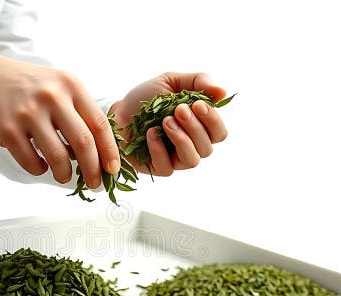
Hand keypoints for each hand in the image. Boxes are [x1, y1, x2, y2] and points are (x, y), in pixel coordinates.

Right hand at [0, 44, 119, 188]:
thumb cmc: (25, 86)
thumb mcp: (57, 85)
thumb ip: (78, 110)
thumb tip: (99, 150)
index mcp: (70, 85)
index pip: (99, 123)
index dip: (110, 151)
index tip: (113, 169)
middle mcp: (51, 96)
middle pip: (83, 142)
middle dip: (93, 169)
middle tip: (95, 183)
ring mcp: (28, 112)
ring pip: (58, 156)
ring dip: (65, 174)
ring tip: (64, 176)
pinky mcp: (7, 129)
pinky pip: (32, 162)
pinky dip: (40, 170)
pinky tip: (40, 165)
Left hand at [109, 72, 228, 176]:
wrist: (118, 110)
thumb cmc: (147, 98)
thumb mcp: (172, 82)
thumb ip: (198, 82)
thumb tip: (222, 92)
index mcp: (200, 127)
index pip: (219, 133)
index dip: (213, 121)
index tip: (197, 104)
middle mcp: (191, 146)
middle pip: (207, 148)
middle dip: (195, 128)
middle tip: (179, 110)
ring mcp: (175, 160)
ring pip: (192, 160)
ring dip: (182, 139)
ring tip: (165, 121)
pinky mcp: (157, 168)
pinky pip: (167, 168)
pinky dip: (159, 149)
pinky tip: (150, 133)